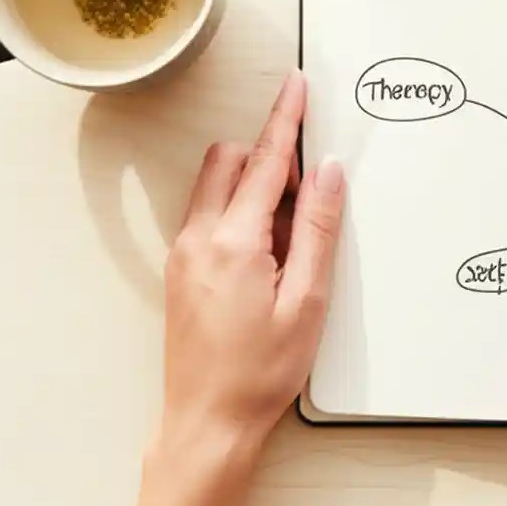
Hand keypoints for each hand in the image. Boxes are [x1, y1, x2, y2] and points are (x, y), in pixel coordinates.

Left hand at [136, 71, 344, 505]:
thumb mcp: (307, 299)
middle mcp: (199, 238)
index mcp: (234, 241)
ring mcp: (184, 254)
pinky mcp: (180, 270)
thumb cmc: (260, 371)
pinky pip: (208, 217)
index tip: (296, 86)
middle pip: (232, 163)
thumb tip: (326, 173)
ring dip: (253, 189)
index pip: (266, 162)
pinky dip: (238, 215)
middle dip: (270, 159)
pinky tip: (266, 259)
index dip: (286, 119)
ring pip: (216, 188)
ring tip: (289, 243)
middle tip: (308, 192)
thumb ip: (316, 228)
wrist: (208, 420)